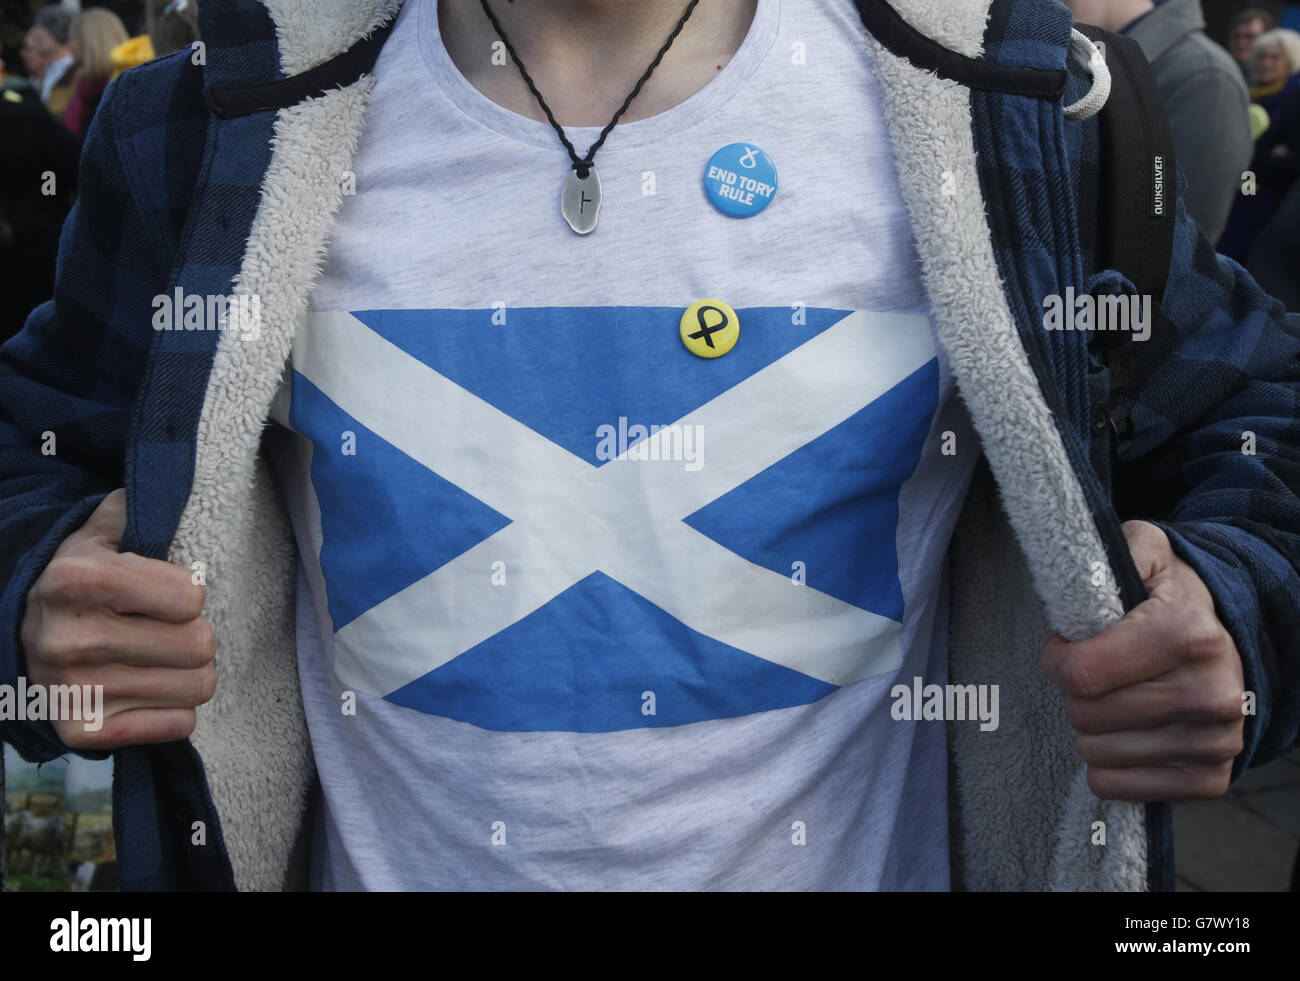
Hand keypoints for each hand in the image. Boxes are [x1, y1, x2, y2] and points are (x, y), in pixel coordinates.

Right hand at [20, 489, 214, 749]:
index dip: (188, 592)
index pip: (191, 596)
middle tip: (166, 629)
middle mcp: (70, 639)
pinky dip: (174, 709)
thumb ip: (133, 510)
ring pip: (197, 687)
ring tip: (157, 659)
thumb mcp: (98, 535)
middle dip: (194, 634)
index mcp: (77, 581)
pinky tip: (147, 690)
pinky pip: (179, 725)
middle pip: (200, 645)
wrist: (19, 640)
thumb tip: (163, 483)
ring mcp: (74, 692)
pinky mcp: (82, 733)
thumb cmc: (78, 581)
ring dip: (189, 673)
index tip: (167, 592)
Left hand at [1040, 520, 1244, 800]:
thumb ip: (1113, 550)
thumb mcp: (1143, 551)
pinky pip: (1118, 787)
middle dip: (1076, 692)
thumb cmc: (1167, 597)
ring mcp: (1216, 741)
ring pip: (1096, 755)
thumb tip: (1079, 575)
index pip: (1081, 673)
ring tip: (1119, 699)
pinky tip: (1129, 733)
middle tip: (1098, 673)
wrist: (1226, 641)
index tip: (1067, 646)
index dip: (1058, 659)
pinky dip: (1111, 765)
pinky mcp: (1211, 778)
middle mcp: (1212, 693)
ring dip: (1093, 729)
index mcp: (1189, 634)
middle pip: (1084, 716)